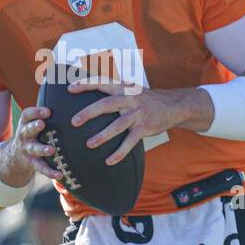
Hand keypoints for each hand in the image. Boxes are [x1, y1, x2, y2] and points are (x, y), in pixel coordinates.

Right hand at [0, 105, 62, 185]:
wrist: (15, 156)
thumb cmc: (33, 133)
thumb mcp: (33, 121)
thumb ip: (45, 112)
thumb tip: (66, 92)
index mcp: (26, 123)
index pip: (27, 115)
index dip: (36, 112)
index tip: (48, 110)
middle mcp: (24, 136)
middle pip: (27, 130)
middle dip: (34, 127)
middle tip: (42, 124)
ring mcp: (27, 150)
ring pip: (34, 149)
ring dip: (42, 149)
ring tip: (51, 150)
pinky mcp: (31, 163)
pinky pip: (41, 168)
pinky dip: (50, 172)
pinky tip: (60, 174)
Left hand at [67, 77, 206, 165]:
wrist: (173, 106)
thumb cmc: (147, 99)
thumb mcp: (132, 89)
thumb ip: (115, 91)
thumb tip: (92, 94)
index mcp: (124, 88)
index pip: (103, 82)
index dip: (86, 84)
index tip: (70, 88)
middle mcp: (130, 99)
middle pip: (107, 104)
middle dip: (89, 113)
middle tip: (74, 122)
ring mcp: (138, 114)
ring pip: (117, 125)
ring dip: (102, 135)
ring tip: (89, 144)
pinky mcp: (144, 128)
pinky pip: (130, 142)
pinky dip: (119, 153)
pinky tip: (109, 161)